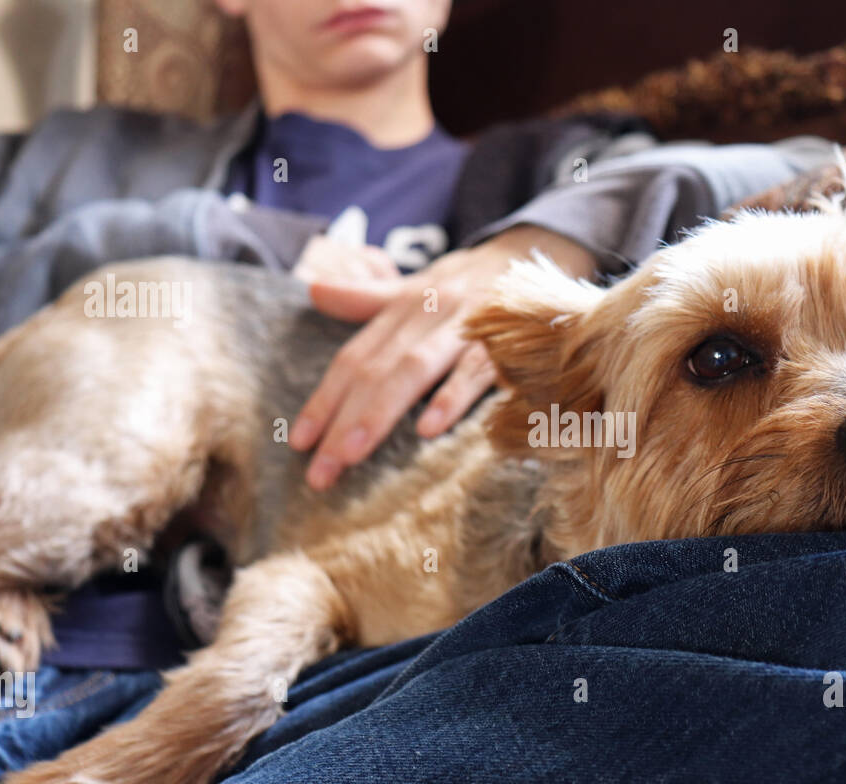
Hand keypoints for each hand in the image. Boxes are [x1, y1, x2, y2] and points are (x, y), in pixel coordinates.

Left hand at [289, 225, 597, 490]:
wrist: (546, 250)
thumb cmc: (477, 281)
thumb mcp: (422, 284)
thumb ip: (370, 297)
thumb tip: (313, 291)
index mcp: (406, 307)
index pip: (355, 356)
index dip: (324, 399)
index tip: (299, 442)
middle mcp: (430, 314)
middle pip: (375, 368)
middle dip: (340, 421)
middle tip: (318, 472)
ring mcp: (468, 326)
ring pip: (413, 369)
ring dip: (378, 413)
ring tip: (349, 456)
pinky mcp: (508, 340)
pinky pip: (478, 369)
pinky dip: (453, 396)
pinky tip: (431, 429)